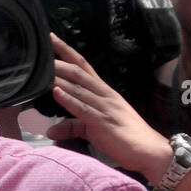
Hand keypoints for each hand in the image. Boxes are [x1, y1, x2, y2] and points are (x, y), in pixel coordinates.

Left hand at [46, 33, 170, 180]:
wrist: (150, 151)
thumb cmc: (124, 138)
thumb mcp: (94, 129)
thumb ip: (72, 127)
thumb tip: (51, 131)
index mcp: (104, 92)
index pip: (83, 66)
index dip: (67, 52)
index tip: (52, 38)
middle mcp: (104, 95)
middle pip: (78, 72)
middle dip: (59, 62)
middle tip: (41, 52)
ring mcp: (104, 107)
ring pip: (78, 87)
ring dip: (59, 78)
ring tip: (42, 69)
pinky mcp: (103, 121)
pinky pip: (83, 108)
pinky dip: (69, 99)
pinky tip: (56, 91)